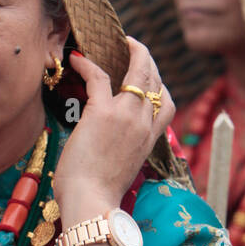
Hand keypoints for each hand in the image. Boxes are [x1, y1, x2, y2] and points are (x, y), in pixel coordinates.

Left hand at [53, 36, 174, 208]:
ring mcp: (126, 116)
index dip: (159, 86)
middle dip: (145, 59)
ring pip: (137, 71)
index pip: (168, 106)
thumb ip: (122, 153)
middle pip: (156, 80)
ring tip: (116, 42)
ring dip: (129, 51)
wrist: (91, 203)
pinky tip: (77, 59)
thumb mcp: (121, 172)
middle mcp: (143, 124)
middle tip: (131, 48)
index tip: (147, 78)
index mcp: (150, 141)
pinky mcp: (102, 113)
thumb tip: (106, 148)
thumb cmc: (98, 196)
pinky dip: (87, 64)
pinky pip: (98, 75)